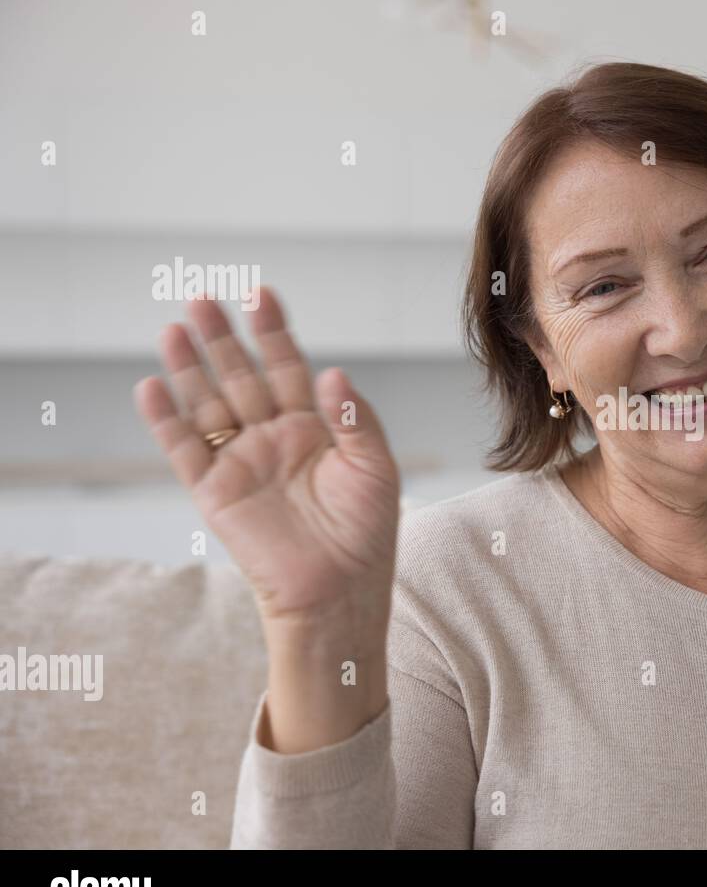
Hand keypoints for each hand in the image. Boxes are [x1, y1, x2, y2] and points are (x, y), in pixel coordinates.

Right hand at [133, 289, 400, 632]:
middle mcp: (273, 438)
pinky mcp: (213, 492)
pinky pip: (184, 450)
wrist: (338, 592)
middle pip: (241, 376)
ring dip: (189, 367)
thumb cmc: (366, 533)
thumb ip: (354, 418)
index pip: (287, 367)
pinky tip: (151, 385)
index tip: (260, 293)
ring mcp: (240, 462)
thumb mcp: (376, 467)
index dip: (273, 331)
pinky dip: (166, 419)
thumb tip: (330, 371)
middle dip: (223, 338)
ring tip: (173, 328)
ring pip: (207, 404)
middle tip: (202, 297)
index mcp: (313, 427)